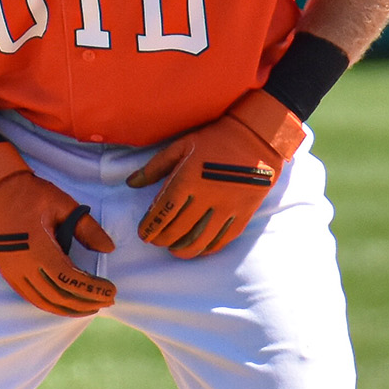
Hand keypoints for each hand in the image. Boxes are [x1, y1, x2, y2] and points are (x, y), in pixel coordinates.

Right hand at [0, 142, 116, 316]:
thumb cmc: (30, 195)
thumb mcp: (63, 204)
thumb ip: (87, 228)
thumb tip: (108, 248)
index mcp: (38, 250)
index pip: (70, 280)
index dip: (92, 290)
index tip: (111, 290)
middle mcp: (23, 267)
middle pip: (59, 297)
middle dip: (86, 302)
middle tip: (107, 301)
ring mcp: (13, 273)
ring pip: (44, 302)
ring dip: (69, 308)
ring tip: (90, 306)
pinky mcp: (8, 273)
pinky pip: (31, 297)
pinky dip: (51, 304)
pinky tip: (65, 304)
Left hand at [127, 90, 307, 257]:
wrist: (256, 139)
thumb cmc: (214, 140)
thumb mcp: (181, 146)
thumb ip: (155, 167)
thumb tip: (131, 183)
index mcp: (188, 179)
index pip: (162, 212)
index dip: (150, 227)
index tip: (143, 234)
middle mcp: (206, 197)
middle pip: (178, 230)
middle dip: (162, 240)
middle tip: (155, 242)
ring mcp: (226, 208)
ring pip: (200, 240)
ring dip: (183, 250)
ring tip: (174, 250)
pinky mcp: (243, 214)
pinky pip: (223, 239)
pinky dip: (208, 248)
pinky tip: (199, 249)